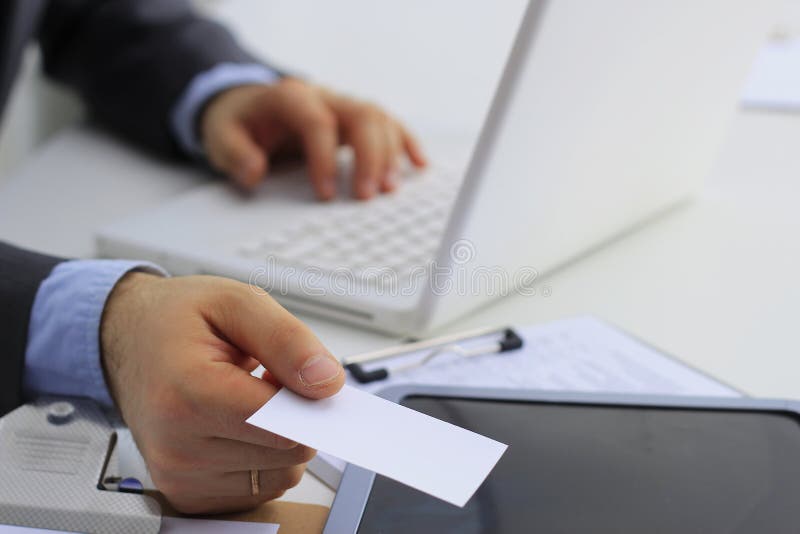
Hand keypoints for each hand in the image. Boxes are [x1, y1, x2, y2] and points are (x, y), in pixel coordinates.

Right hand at [100, 272, 343, 513]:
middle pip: (289, 452)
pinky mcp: (189, 495)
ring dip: (282, 439)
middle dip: (297, 415)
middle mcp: (178, 447)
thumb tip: (327, 382)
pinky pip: (261, 489)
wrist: (126, 340)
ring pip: (282, 476)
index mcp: (188, 394)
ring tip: (249, 400)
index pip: (284, 424)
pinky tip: (239, 426)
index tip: (304, 377)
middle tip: (268, 379)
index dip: (307, 398)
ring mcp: (181, 477)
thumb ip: (288, 340)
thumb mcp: (237, 302)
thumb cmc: (176, 319)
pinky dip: (264, 459)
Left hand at [200, 78, 426, 199]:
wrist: (247, 106)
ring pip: (379, 119)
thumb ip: (235, 155)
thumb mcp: (221, 137)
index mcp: (290, 97)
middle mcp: (323, 96)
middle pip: (361, 115)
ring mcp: (343, 104)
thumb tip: (255, 172)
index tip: (325, 194)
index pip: (317, 122)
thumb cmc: (239, 124)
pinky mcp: (355, 118)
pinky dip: (406, 143)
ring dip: (390, 154)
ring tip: (390, 189)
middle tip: (367, 196)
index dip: (324, 158)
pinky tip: (419, 165)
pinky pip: (389, 124)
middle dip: (369, 157)